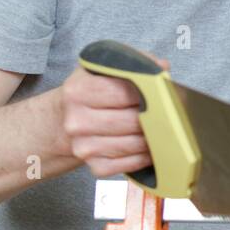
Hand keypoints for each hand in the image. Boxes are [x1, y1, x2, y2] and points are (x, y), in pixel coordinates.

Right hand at [59, 53, 169, 177]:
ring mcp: (84, 147)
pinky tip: (150, 146)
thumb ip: (131, 63)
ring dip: (154, 138)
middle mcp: (77, 121)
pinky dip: (146, 156)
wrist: (63, 120)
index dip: (147, 92)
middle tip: (167, 111)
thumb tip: (161, 66)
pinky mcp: (95, 166)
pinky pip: (131, 164)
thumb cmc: (90, 92)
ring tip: (163, 128)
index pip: (123, 93)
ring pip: (134, 144)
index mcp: (77, 91)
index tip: (159, 91)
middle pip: (132, 121)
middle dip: (154, 116)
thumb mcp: (101, 70)